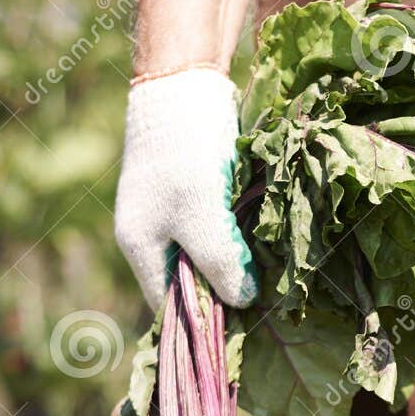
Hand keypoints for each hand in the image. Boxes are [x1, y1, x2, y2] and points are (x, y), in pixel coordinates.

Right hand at [114, 67, 257, 311]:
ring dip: (236, 269)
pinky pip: (218, 232)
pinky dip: (240, 242)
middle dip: (224, 295)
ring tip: (272, 284)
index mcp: (141, 248)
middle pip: (190, 285)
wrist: (186, 82)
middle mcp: (152, 236)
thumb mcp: (204, 216)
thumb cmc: (186, 153)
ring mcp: (173, 215)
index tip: (244, 332)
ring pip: (207, 258)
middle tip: (267, 311)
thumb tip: (241, 301)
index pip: (168, 307)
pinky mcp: (196, 195)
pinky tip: (268, 250)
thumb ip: (221, 264)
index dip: (204, 322)